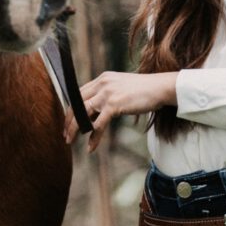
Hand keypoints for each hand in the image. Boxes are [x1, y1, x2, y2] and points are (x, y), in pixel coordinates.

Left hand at [63, 70, 178, 152]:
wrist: (160, 88)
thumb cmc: (144, 90)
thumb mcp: (121, 88)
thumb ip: (107, 95)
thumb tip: (95, 113)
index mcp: (102, 79)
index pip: (79, 93)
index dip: (71, 109)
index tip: (67, 122)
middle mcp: (102, 84)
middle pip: (77, 103)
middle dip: (68, 120)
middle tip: (65, 135)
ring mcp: (107, 93)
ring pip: (83, 113)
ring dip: (75, 129)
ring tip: (71, 141)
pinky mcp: (114, 104)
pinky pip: (98, 124)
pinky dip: (94, 136)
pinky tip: (91, 146)